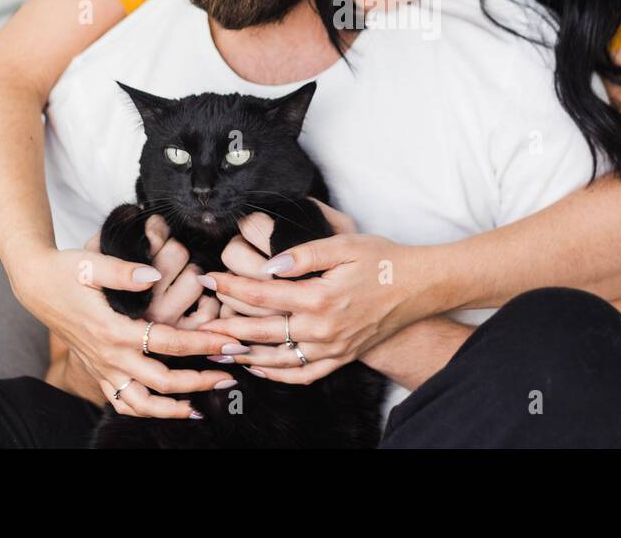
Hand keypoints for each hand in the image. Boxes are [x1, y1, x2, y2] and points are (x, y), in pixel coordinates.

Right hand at [11, 214, 243, 418]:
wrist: (36, 285)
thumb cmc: (67, 271)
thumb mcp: (92, 263)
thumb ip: (123, 270)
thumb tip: (153, 274)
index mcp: (114, 330)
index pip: (169, 342)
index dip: (204, 344)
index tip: (231, 343)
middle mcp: (110, 356)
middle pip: (163, 381)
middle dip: (201, 380)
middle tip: (232, 374)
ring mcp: (103, 368)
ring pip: (141, 404)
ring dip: (174, 409)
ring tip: (203, 407)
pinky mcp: (98, 371)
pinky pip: (122, 402)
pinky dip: (146, 411)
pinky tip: (169, 409)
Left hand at [196, 199, 440, 384]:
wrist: (419, 287)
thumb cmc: (383, 260)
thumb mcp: (345, 245)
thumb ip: (304, 254)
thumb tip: (270, 265)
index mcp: (320, 297)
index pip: (263, 294)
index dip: (231, 286)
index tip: (209, 279)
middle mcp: (323, 328)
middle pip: (262, 330)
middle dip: (227, 324)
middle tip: (200, 319)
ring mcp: (332, 348)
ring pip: (277, 359)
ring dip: (244, 354)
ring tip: (218, 349)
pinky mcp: (341, 357)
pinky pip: (302, 374)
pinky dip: (276, 374)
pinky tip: (258, 367)